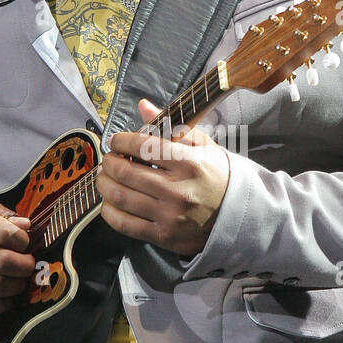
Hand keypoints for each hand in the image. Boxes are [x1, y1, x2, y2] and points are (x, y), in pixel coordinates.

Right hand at [0, 200, 33, 318]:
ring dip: (16, 285)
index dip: (23, 239)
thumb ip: (3, 214)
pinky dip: (3, 304)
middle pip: (3, 262)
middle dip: (25, 265)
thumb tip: (25, 225)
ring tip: (18, 279)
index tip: (24, 243)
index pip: (5, 233)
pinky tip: (5, 295)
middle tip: (27, 264)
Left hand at [98, 98, 230, 255]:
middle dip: (109, 162)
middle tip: (108, 159)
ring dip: (104, 185)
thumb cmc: (218, 177)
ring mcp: (170, 215)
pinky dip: (109, 212)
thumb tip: (143, 105)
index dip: (121, 141)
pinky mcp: (163, 236)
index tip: (116, 141)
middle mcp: (178, 190)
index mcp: (189, 163)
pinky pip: (125, 224)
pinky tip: (109, 202)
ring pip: (121, 197)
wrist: (239, 216)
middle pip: (126, 172)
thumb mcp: (203, 146)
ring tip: (105, 177)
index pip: (142, 146)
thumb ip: (171, 126)